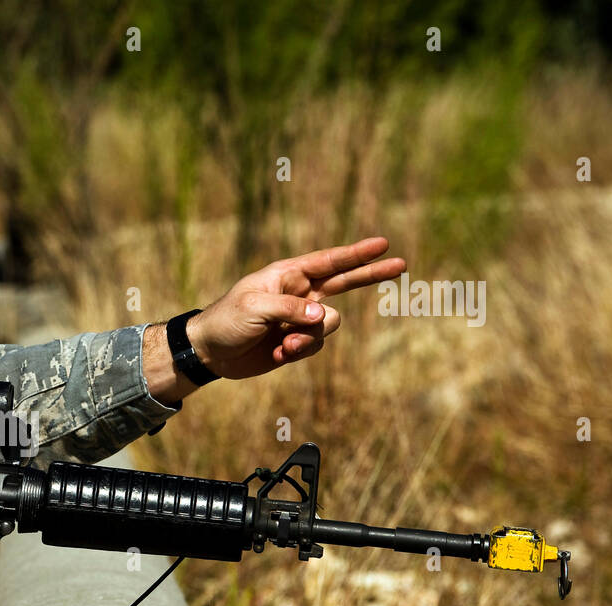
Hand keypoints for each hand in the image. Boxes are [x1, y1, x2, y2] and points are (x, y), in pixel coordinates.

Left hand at [191, 236, 404, 379]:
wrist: (210, 352)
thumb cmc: (226, 320)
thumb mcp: (254, 308)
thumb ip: (290, 309)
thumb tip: (323, 315)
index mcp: (287, 275)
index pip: (329, 261)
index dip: (356, 254)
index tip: (383, 244)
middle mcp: (298, 293)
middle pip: (345, 282)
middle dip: (371, 274)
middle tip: (401, 264)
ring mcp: (299, 318)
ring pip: (328, 325)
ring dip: (308, 338)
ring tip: (282, 346)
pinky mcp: (296, 342)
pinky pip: (314, 345)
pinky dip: (298, 352)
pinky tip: (276, 355)